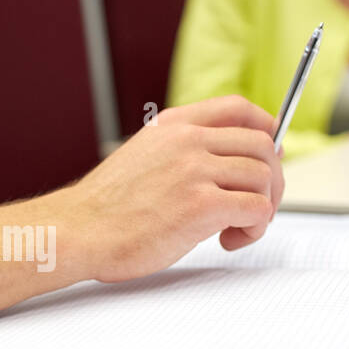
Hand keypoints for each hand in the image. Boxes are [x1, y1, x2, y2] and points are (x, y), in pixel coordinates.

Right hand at [53, 96, 280, 282]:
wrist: (77, 232)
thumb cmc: (106, 208)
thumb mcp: (143, 157)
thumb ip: (181, 153)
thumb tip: (228, 165)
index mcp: (173, 126)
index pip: (238, 108)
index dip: (266, 128)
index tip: (270, 151)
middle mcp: (187, 141)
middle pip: (262, 145)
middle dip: (272, 179)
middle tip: (257, 205)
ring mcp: (195, 170)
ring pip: (264, 178)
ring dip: (263, 208)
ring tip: (236, 228)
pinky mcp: (202, 205)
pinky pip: (256, 209)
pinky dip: (253, 229)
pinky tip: (227, 239)